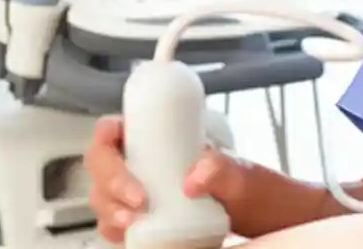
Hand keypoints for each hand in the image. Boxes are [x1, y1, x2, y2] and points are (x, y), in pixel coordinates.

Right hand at [85, 116, 250, 243]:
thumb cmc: (249, 188)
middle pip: (102, 164)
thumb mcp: (242, 174)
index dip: (107, 135)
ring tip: (131, 222)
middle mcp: (145, 164)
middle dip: (109, 180)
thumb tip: (194, 178)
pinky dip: (114, 230)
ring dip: (108, 209)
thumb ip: (222, 169)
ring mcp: (140, 193)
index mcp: (162, 140)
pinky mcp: (142, 220)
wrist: (260, 219)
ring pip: (103, 196)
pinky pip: (114, 224)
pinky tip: (129, 234)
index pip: (118, 128)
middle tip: (137, 199)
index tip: (119, 147)